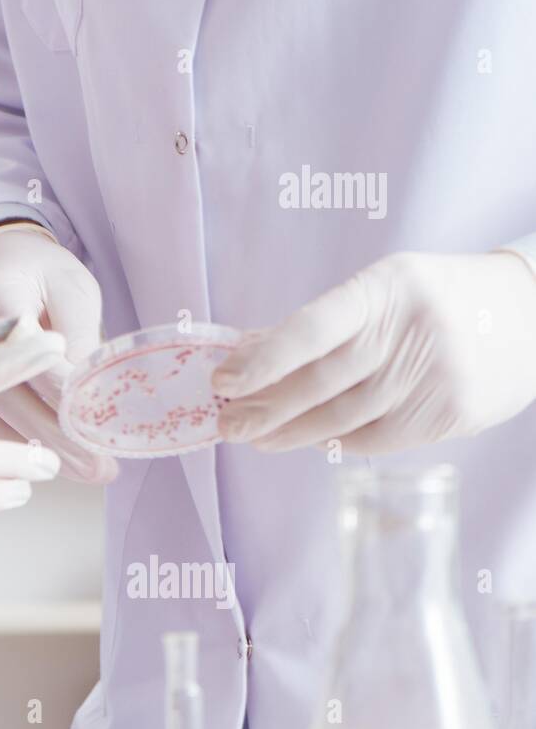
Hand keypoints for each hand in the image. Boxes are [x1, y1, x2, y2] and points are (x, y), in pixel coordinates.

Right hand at [0, 224, 117, 482]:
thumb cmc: (41, 276)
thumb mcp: (72, 289)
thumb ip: (80, 333)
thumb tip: (88, 393)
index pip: (25, 349)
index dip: (58, 385)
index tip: (94, 415)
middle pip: (6, 395)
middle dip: (57, 435)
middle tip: (101, 465)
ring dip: (38, 455)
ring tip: (87, 474)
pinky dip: (14, 454)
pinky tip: (49, 471)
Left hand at [213, 251, 535, 454]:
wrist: (534, 313)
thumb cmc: (438, 297)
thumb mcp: (384, 288)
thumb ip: (321, 323)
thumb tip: (247, 354)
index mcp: (387, 287)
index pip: (312, 329)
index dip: (263, 361)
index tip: (223, 382)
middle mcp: (413, 331)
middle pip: (323, 382)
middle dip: (265, 408)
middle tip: (227, 424)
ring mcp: (437, 376)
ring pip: (345, 418)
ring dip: (291, 433)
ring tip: (256, 437)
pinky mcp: (454, 414)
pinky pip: (378, 439)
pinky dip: (338, 441)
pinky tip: (311, 439)